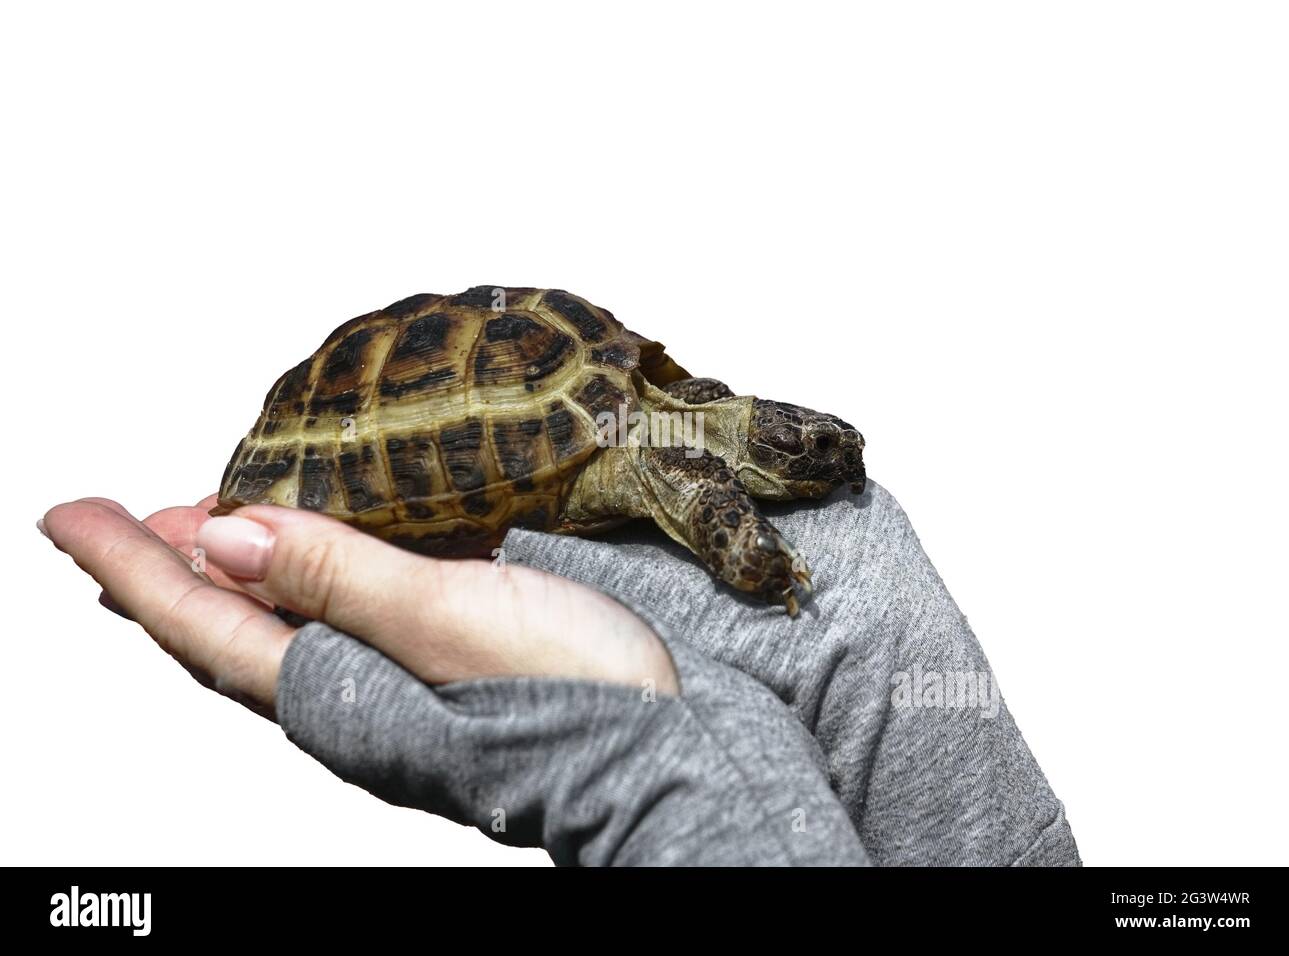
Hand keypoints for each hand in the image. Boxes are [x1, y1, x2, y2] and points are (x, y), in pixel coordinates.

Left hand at [40, 496, 679, 718]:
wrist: (665, 747)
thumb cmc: (570, 695)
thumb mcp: (444, 623)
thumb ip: (336, 580)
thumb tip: (222, 541)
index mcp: (332, 690)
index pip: (198, 623)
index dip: (128, 565)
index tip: (66, 514)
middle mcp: (346, 692)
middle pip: (221, 630)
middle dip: (159, 574)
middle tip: (113, 518)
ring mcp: (388, 682)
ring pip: (275, 623)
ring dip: (224, 574)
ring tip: (194, 527)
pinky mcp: (434, 664)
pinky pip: (334, 616)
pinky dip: (298, 579)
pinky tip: (309, 558)